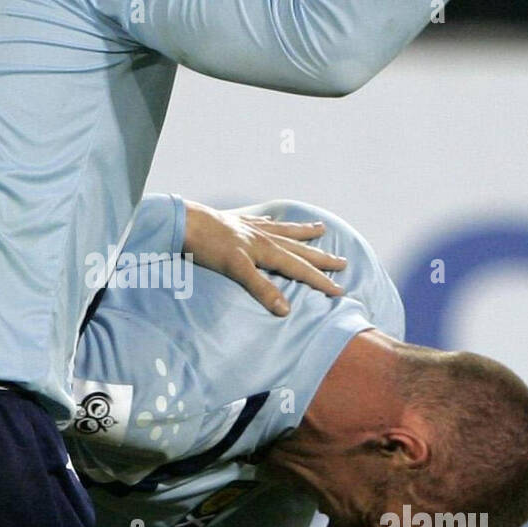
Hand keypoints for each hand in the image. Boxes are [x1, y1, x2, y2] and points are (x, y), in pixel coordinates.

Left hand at [182, 201, 345, 315]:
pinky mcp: (236, 222)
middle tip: (343, 261)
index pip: (299, 268)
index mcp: (265, 250)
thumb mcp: (236, 270)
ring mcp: (250, 228)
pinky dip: (271, 221)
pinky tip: (273, 217)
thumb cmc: (208, 247)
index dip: (319, 280)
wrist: (184, 222)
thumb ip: (261, 288)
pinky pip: (261, 221)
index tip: (339, 290)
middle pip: (298, 249)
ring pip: (284, 231)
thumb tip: (285, 309)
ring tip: (321, 228)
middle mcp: (263, 237)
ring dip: (303, 232)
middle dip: (320, 258)